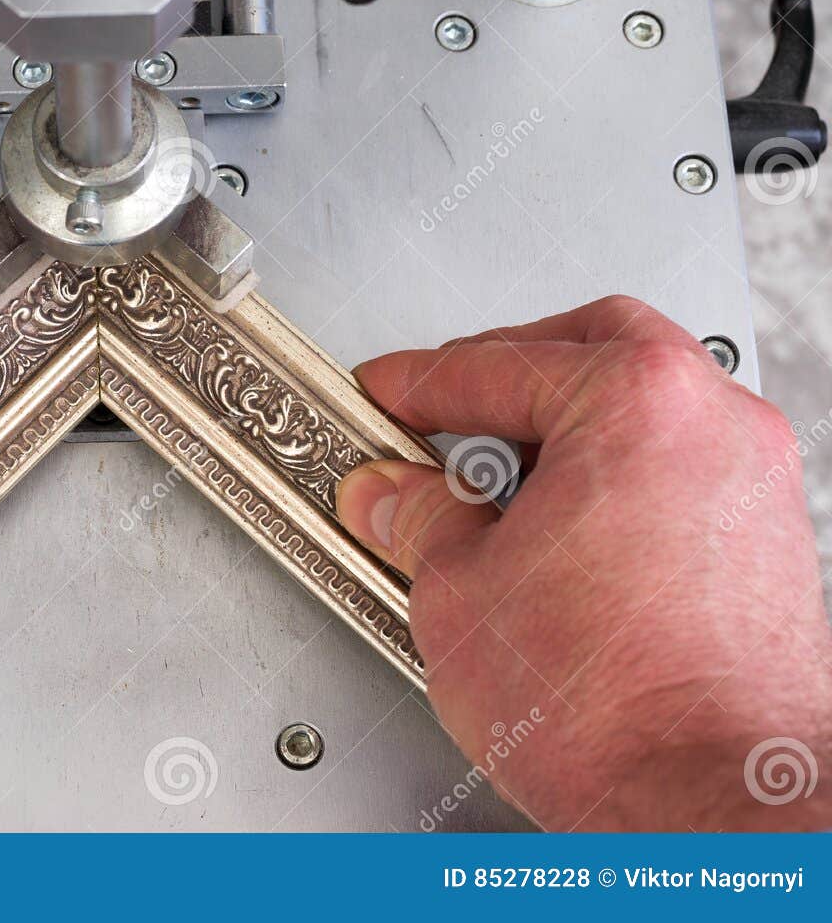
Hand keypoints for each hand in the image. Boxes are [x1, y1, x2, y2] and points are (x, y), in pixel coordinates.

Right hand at [335, 297, 831, 830]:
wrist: (713, 808)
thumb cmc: (617, 709)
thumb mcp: (458, 592)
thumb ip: (418, 518)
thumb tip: (395, 496)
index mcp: (636, 399)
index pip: (496, 364)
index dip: (418, 384)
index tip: (387, 395)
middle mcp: (713, 422)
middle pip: (592, 346)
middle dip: (505, 375)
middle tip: (440, 418)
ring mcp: (753, 481)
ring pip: (645, 404)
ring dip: (564, 427)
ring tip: (492, 491)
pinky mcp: (767, 543)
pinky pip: (677, 468)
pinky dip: (612, 477)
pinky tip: (555, 536)